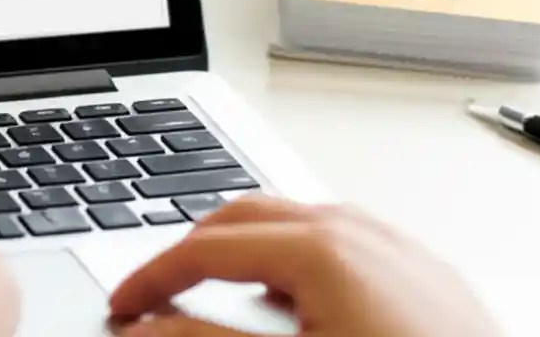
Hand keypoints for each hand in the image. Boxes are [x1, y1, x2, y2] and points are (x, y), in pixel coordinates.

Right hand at [110, 196, 499, 336]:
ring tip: (214, 296)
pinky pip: (335, 240)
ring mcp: (391, 244)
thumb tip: (146, 330)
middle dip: (188, 251)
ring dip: (240, 250)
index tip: (122, 308)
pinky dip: (289, 259)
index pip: (205, 248)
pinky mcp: (417, 268)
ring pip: (290, 222)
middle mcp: (355, 229)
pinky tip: (292, 302)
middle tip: (155, 295)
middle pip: (242, 215)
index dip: (151, 278)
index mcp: (319, 247)